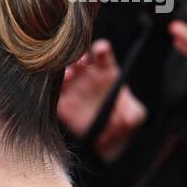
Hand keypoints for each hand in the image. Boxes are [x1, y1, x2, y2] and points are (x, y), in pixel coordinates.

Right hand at [58, 39, 146, 160]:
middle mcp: (86, 75)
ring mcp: (72, 89)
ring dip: (63, 71)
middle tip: (79, 62)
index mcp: (105, 69)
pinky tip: (55, 93)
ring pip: (62, 73)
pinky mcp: (61, 105)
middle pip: (78, 57)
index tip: (101, 51)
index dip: (100, 49)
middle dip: (78, 56)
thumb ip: (134, 114)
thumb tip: (126, 121)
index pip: (101, 52)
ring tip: (68, 77)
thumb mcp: (135, 116)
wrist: (108, 137)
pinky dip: (50, 92)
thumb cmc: (124, 119)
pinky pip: (52, 96)